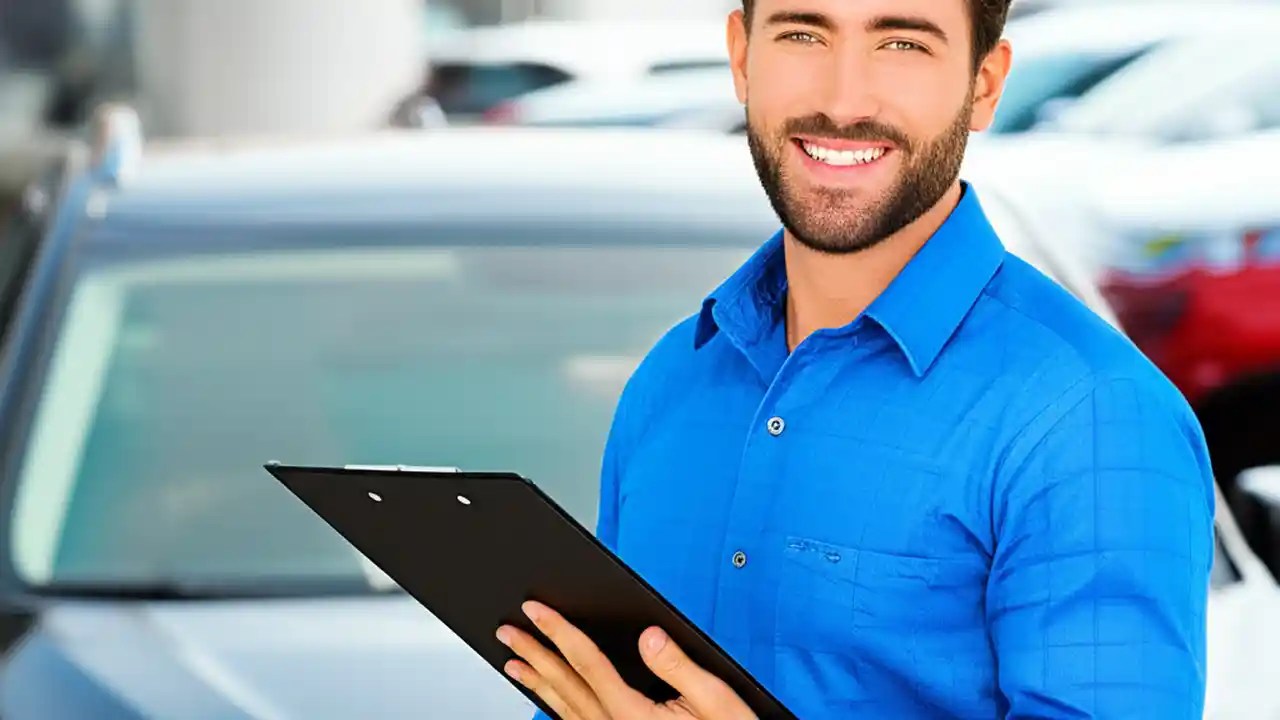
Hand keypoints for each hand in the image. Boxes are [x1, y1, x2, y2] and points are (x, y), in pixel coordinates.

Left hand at [497, 601, 756, 719]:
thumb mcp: (715, 700)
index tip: (537, 609)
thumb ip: (679, 666)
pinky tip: (545, 699)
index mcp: (632, 714)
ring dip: (536, 681)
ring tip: (513, 661)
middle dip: (534, 652)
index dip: (559, 631)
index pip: (586, 662)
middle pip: (564, 684)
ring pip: (561, 708)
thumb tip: (649, 635)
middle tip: (508, 630)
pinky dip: (553, 707)